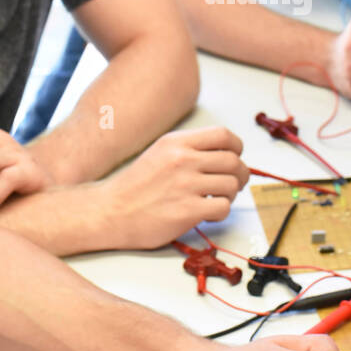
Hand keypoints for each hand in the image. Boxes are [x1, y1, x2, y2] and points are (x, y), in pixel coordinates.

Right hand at [97, 126, 249, 249]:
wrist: (109, 212)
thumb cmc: (134, 187)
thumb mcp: (159, 153)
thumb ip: (188, 149)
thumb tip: (222, 154)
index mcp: (176, 142)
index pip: (223, 135)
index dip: (236, 148)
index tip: (235, 157)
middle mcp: (182, 160)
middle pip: (233, 161)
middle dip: (240, 174)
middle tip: (235, 183)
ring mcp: (186, 185)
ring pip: (232, 184)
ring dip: (230, 195)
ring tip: (216, 200)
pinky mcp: (187, 210)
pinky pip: (223, 207)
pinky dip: (221, 213)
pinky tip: (208, 214)